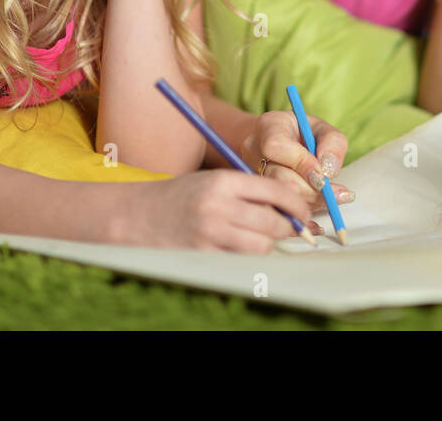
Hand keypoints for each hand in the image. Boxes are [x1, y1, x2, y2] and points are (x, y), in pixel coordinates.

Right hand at [114, 171, 315, 251]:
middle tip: (294, 227)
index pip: (275, 191)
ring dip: (269, 243)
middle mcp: (218, 206)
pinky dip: (248, 256)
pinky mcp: (202, 255)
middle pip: (273, 222)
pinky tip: (244, 247)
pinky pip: (240, 260)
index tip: (305, 210)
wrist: (136, 215)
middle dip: (290, 227)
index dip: (297, 203)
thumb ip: (248, 191)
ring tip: (264, 237)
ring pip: (260, 245)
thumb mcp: (214, 181)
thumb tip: (290, 207)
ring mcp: (209, 233)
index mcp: (223, 181)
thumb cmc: (181, 196)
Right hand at [239, 110, 351, 226]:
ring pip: (276, 197)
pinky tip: (316, 219)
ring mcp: (250, 174)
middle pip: (277, 177)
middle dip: (310, 190)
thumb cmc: (305, 135)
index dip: (301, 164)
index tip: (323, 175)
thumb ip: (332, 143)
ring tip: (330, 202)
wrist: (282, 143)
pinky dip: (299, 217)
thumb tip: (328, 170)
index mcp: (269, 126)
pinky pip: (275, 211)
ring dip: (308, 204)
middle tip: (335, 196)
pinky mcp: (255, 195)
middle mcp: (253, 150)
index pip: (275, 146)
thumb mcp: (324, 129)